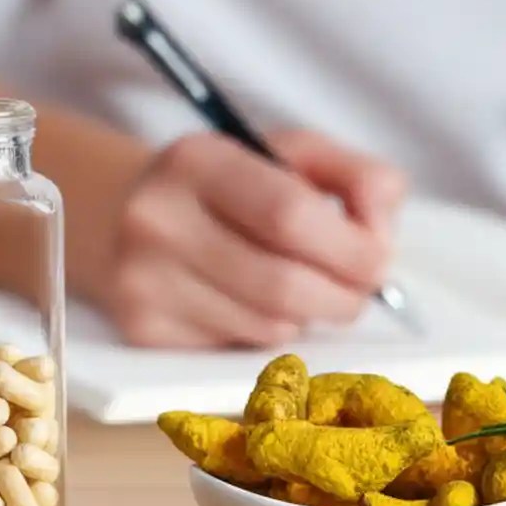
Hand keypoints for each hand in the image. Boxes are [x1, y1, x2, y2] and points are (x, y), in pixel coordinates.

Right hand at [102, 129, 406, 347]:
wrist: (126, 216)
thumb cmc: (235, 189)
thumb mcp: (294, 156)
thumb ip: (360, 178)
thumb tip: (380, 232)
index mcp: (198, 159)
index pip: (291, 215)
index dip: (352, 248)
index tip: (378, 259)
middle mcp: (157, 218)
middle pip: (285, 285)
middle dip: (343, 296)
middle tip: (358, 289)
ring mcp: (142, 279)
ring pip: (270, 326)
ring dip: (307, 316)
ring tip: (298, 286)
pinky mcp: (142, 329)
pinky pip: (241, 349)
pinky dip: (269, 334)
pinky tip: (253, 304)